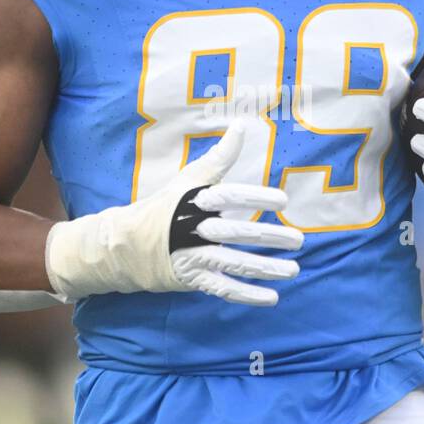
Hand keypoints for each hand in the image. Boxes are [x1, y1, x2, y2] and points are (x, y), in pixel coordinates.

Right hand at [45, 119, 302, 305]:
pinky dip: (247, 295)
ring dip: (265, 268)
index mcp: (195, 202)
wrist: (125, 244)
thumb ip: (219, 156)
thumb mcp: (189, 179)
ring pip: (233, 264)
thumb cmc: (165, 207)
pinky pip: (223, 289)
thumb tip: (240, 125)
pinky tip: (272, 297)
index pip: (228, 197)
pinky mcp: (191, 279)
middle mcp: (194, 229)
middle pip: (234, 234)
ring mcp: (192, 256)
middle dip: (268, 237)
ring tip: (293, 269)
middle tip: (299, 240)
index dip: (255, 198)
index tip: (282, 200)